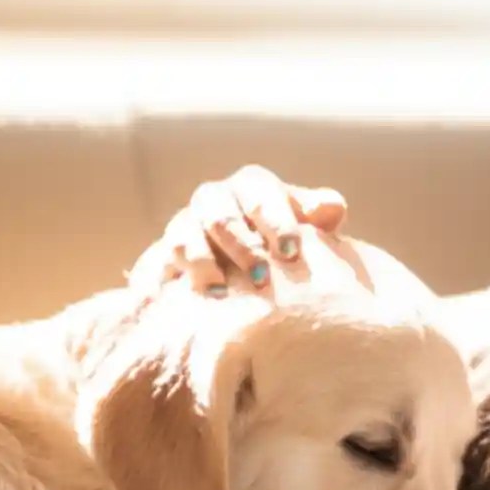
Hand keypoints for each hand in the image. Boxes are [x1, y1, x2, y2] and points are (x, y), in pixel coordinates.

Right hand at [127, 165, 347, 294]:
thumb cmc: (287, 242)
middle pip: (220, 216)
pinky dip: (165, 282)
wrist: (248, 266)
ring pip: (184, 238)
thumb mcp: (308, 227)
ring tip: (221, 293)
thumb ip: (321, 215)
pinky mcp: (162, 257)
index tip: (291, 252)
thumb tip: (333, 208)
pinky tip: (177, 302)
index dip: (275, 220)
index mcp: (252, 187)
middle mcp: (215, 200)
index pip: (260, 193)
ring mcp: (185, 226)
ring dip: (203, 265)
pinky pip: (156, 266)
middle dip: (241, 247)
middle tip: (262, 279)